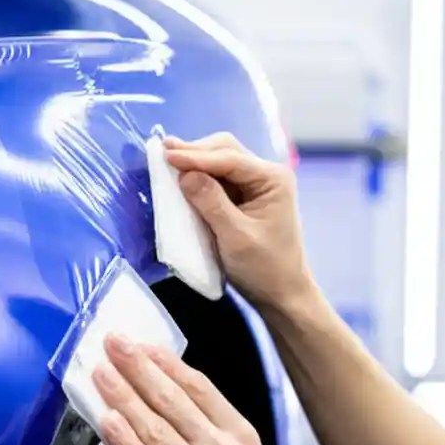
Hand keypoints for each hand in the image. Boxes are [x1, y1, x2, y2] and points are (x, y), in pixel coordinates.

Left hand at [93, 333, 303, 444]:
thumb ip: (210, 443)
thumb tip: (163, 415)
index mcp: (242, 438)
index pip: (199, 386)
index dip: (164, 361)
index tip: (140, 343)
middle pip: (173, 398)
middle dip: (137, 365)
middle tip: (112, 341)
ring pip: (155, 426)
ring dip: (123, 395)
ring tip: (100, 372)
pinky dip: (125, 440)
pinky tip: (108, 421)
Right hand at [164, 133, 313, 308]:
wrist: (282, 294)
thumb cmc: (264, 268)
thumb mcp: (235, 238)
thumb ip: (211, 203)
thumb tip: (185, 174)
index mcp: (272, 180)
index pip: (229, 159)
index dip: (196, 156)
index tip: (166, 155)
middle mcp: (266, 175)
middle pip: (226, 150)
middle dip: (195, 152)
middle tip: (163, 153)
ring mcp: (256, 185)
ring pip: (221, 160)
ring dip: (195, 161)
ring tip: (168, 159)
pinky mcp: (245, 197)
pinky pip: (219, 178)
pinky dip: (200, 176)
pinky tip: (182, 176)